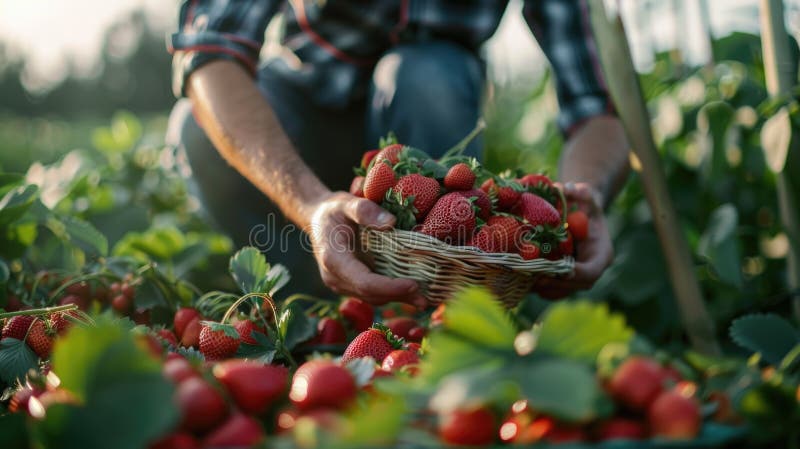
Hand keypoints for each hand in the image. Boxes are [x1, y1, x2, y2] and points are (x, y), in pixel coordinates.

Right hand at [308, 192, 426, 307]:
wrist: (318, 219)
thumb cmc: (333, 210)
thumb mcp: (347, 203)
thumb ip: (366, 210)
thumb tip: (391, 223)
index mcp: (334, 260)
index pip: (364, 282)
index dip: (390, 287)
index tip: (414, 284)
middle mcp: (335, 278)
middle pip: (371, 295)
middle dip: (399, 296)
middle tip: (427, 297)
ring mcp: (342, 284)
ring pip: (372, 298)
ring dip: (398, 298)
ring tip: (424, 298)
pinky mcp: (350, 284)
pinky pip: (372, 294)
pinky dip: (391, 293)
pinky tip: (411, 292)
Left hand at [534, 182, 613, 298]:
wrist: (582, 213)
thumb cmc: (583, 203)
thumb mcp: (585, 194)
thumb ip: (580, 191)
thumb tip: (566, 189)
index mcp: (602, 253)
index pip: (590, 272)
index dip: (573, 274)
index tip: (553, 269)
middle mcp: (592, 270)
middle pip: (574, 285)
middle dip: (553, 282)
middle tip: (531, 275)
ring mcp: (579, 278)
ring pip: (561, 291)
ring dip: (542, 287)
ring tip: (523, 278)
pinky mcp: (565, 280)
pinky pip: (552, 290)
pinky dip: (538, 287)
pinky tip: (521, 278)